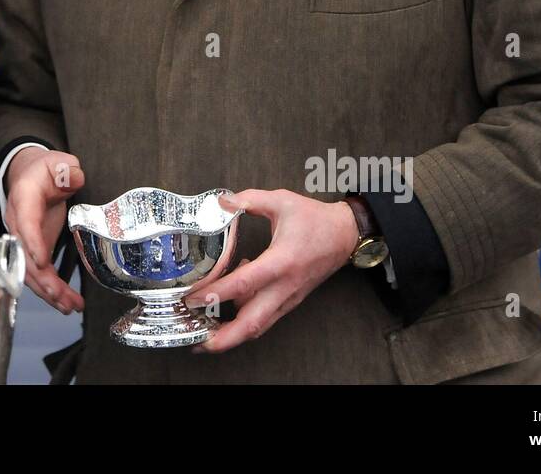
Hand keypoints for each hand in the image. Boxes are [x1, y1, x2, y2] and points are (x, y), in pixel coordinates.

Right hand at [4, 147, 85, 313]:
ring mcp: (23, 241)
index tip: (42, 261)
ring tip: (70, 307)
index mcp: (23, 199)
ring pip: (30, 271)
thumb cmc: (45, 171)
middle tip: (60, 295)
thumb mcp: (57, 163)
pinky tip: (68, 304)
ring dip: (49, 292)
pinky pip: (39, 274)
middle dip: (42, 279)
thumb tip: (75, 178)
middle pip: (24, 256)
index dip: (32, 243)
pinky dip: (52, 291)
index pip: (25, 222)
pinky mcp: (33, 252)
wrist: (30, 177)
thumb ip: (66, 169)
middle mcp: (18, 224)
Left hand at [184, 189, 358, 352]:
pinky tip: (227, 308)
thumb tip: (221, 201)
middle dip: (225, 338)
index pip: (246, 282)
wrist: (345, 235)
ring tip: (204, 335)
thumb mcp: (281, 200)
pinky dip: (244, 321)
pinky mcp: (289, 301)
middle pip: (253, 323)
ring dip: (232, 336)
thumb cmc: (315, 219)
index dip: (218, 292)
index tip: (195, 299)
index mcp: (282, 261)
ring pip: (259, 326)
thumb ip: (249, 199)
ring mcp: (288, 297)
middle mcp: (285, 286)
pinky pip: (264, 318)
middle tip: (198, 342)